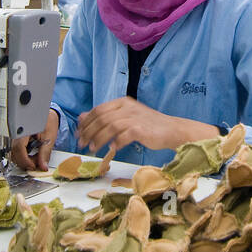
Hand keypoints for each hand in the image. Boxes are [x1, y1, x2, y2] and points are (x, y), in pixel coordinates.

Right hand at [10, 109, 58, 171]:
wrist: (47, 113)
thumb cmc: (48, 120)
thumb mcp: (50, 137)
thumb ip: (45, 153)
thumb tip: (42, 166)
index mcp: (24, 129)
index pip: (18, 148)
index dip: (25, 160)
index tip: (34, 166)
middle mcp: (16, 132)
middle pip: (14, 153)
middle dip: (25, 162)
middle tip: (37, 163)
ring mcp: (15, 136)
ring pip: (13, 154)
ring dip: (24, 160)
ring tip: (36, 157)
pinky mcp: (16, 140)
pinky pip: (15, 152)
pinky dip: (23, 157)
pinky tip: (32, 154)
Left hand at [76, 97, 217, 156]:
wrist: (172, 129)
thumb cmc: (148, 125)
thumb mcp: (125, 117)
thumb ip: (106, 117)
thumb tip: (82, 117)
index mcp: (123, 102)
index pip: (98, 109)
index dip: (86, 121)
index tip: (78, 133)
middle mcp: (128, 107)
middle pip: (102, 117)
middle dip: (88, 131)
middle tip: (81, 143)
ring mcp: (135, 117)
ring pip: (110, 126)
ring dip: (99, 138)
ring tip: (93, 148)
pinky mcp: (142, 129)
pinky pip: (124, 135)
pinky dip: (117, 142)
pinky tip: (112, 149)